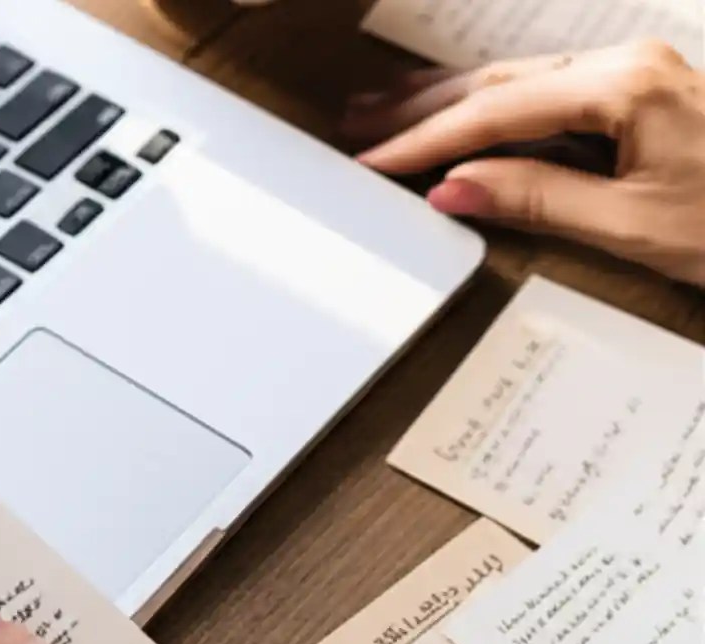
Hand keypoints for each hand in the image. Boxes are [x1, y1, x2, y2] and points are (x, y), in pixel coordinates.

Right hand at [346, 41, 704, 285]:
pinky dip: (493, 108)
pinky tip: (460, 115)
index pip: (497, 113)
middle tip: (359, 123)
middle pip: (499, 81)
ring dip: (449, 100)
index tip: (374, 160)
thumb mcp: (633, 226)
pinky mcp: (637, 93)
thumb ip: (537, 199)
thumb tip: (454, 184)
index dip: (426, 140)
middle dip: (422, 106)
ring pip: (518, 80)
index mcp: (625, 86)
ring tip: (386, 109)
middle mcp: (626, 64)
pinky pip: (547, 92)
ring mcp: (634, 73)